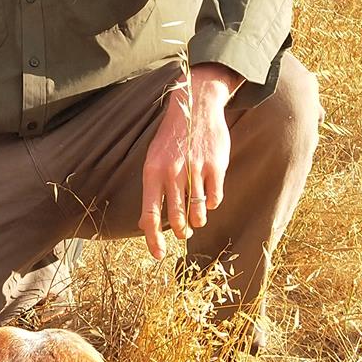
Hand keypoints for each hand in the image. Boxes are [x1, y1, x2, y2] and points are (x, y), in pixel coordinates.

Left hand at [139, 64, 238, 258]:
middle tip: (183, 232)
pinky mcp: (216, 166)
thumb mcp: (154, 161)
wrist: (195, 106)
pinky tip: (208, 198)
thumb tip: (145, 225)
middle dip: (180, 231)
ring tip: (196, 218)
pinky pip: (214, 199)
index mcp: (152, 172)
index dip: (153, 239)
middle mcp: (172, 172)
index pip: (150, 214)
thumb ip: (152, 192)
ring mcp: (195, 169)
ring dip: (197, 220)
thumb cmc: (172, 139)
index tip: (158, 255)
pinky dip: (212, 205)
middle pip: (176, 218)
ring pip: (197, 212)